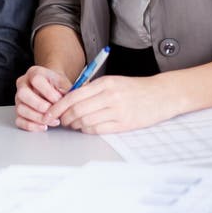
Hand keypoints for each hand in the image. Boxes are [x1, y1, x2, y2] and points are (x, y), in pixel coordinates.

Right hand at [15, 66, 71, 131]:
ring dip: (38, 118)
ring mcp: (18, 99)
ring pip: (21, 109)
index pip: (35, 80)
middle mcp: (22, 84)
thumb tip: (67, 95)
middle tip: (53, 112)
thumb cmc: (56, 85)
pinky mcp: (18, 112)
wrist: (52, 88)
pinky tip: (44, 126)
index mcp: (33, 72)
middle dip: (40, 105)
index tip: (59, 100)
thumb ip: (64, 86)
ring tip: (53, 121)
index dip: (48, 92)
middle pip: (23, 94)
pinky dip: (32, 126)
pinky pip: (19, 121)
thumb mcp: (62, 81)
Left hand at [44, 73, 178, 133]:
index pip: (74, 96)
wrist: (162, 95)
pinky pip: (98, 130)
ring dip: (76, 125)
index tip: (50, 112)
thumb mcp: (113, 82)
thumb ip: (93, 89)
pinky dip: (88, 130)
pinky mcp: (124, 124)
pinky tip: (87, 128)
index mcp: (105, 83)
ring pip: (86, 122)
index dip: (58, 106)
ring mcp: (118, 111)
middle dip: (65, 117)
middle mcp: (110, 96)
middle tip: (61, 120)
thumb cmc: (136, 88)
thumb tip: (70, 98)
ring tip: (74, 124)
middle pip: (77, 110)